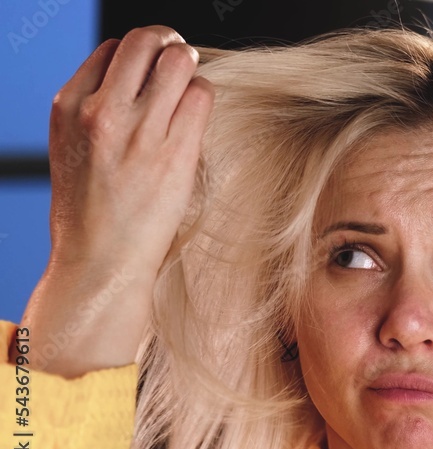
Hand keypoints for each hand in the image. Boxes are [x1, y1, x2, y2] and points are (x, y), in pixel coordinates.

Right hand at [16, 26, 213, 376]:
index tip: (150, 76)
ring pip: (180, 62)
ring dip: (191, 74)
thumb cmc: (92, 211)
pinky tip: (195, 124)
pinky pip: (202, 97)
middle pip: (147, 42)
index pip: (113, 48)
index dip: (139, 58)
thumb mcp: (74, 149)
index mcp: (68, 106)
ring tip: (188, 98)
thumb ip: (99, 111)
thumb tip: (144, 82)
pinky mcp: (175, 151)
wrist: (101, 263)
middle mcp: (101, 111)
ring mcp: (139, 130)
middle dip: (170, 46)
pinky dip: (204, 101)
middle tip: (181, 63)